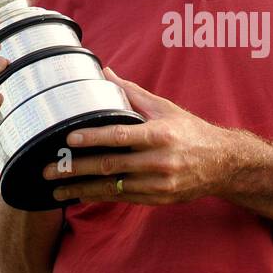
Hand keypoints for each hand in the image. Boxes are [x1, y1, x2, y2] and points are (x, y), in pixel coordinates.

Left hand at [43, 66, 240, 204]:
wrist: (223, 163)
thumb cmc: (191, 131)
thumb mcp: (166, 108)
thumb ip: (133, 94)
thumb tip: (105, 73)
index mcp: (160, 134)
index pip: (120, 136)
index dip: (93, 138)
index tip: (69, 140)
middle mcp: (160, 161)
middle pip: (111, 166)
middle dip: (76, 169)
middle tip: (49, 169)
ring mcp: (160, 183)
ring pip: (114, 188)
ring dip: (82, 189)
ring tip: (56, 190)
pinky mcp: (159, 199)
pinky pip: (124, 198)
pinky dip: (100, 197)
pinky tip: (81, 196)